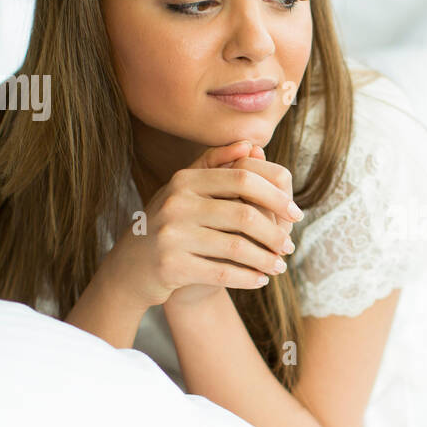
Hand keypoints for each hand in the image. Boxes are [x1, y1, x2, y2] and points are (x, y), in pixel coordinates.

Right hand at [109, 140, 304, 309]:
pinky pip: (222, 273)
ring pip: (237, 248)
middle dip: (275, 234)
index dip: (276, 196)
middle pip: (245, 215)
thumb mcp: (186, 190)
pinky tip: (261, 281)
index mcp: (185, 179)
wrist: (130, 267)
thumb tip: (253, 145)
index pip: (243, 178)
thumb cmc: (170, 225)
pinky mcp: (171, 267)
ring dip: (266, 260)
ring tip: (279, 266)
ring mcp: (171, 235)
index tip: (296, 213)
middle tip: (290, 246)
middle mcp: (176, 203)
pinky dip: (247, 278)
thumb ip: (217, 165)